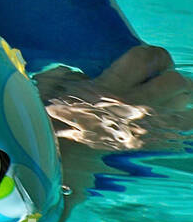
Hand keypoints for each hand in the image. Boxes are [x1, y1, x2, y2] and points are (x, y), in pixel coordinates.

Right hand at [34, 44, 192, 151]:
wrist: (47, 166)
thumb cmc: (42, 124)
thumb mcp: (49, 87)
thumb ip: (71, 75)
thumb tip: (83, 75)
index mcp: (109, 88)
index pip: (147, 59)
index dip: (155, 55)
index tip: (152, 59)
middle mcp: (132, 110)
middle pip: (175, 83)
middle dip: (173, 78)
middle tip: (164, 80)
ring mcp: (141, 135)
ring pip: (184, 114)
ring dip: (180, 104)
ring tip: (172, 102)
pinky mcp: (143, 155)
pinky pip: (176, 139)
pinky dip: (177, 129)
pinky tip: (168, 126)